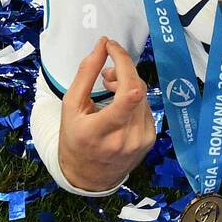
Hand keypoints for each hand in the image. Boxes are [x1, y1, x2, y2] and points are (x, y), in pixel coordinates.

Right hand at [58, 36, 155, 189]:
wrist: (89, 177)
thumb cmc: (75, 138)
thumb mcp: (70, 106)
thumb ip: (86, 73)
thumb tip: (103, 43)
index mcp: (100, 131)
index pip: (129, 95)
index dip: (124, 64)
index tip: (111, 47)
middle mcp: (125, 138)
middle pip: (137, 89)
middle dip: (123, 71)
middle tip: (105, 73)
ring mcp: (141, 141)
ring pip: (143, 96)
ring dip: (127, 84)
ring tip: (109, 88)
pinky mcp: (150, 140)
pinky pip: (146, 107)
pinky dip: (134, 98)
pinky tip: (120, 103)